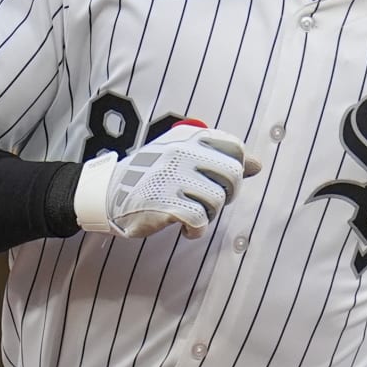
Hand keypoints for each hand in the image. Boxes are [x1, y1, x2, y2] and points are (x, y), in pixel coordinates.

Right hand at [74, 122, 260, 238]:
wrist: (108, 193)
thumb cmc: (152, 175)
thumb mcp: (184, 156)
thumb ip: (221, 157)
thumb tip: (258, 165)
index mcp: (188, 136)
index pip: (235, 147)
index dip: (237, 168)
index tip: (220, 180)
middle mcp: (181, 152)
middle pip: (232, 175)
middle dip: (226, 193)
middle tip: (207, 200)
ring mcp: (171, 176)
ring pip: (217, 200)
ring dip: (209, 213)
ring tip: (192, 212)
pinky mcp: (164, 202)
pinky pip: (199, 220)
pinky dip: (196, 230)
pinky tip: (186, 228)